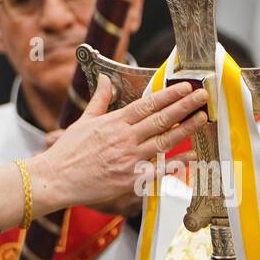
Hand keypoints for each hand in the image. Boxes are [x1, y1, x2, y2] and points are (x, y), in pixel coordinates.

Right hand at [30, 76, 207, 212]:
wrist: (56, 179)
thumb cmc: (68, 152)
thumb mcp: (83, 121)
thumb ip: (100, 100)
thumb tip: (106, 80)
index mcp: (114, 122)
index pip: (148, 104)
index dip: (169, 94)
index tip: (185, 86)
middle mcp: (125, 138)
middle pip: (161, 118)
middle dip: (184, 106)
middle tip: (203, 95)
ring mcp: (129, 158)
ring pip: (164, 141)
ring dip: (186, 128)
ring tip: (203, 117)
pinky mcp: (130, 179)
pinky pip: (159, 170)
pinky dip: (177, 163)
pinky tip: (193, 156)